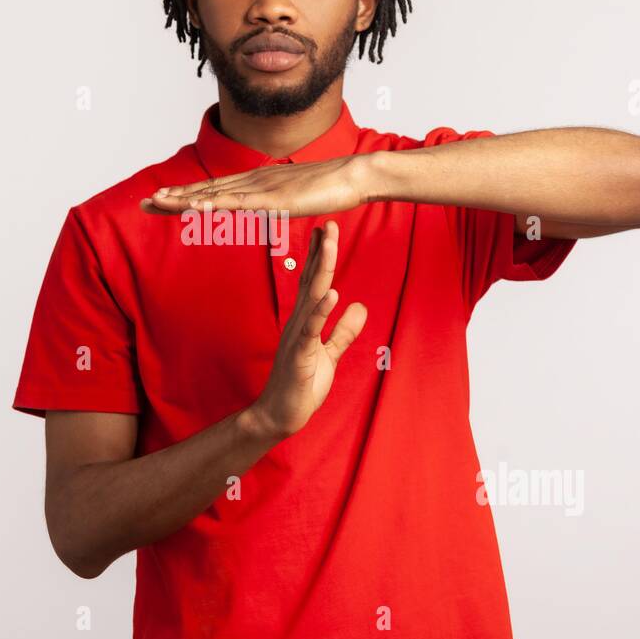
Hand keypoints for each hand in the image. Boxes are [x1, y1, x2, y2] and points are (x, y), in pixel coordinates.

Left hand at [139, 154, 377, 217]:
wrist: (354, 176)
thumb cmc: (328, 188)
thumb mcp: (292, 199)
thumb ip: (274, 203)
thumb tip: (262, 209)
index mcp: (255, 183)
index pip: (212, 190)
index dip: (183, 196)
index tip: (158, 202)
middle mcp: (252, 181)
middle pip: (205, 190)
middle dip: (172, 197)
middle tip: (142, 202)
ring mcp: (262, 188)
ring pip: (215, 194)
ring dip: (185, 198)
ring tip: (158, 201)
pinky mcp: (275, 199)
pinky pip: (240, 202)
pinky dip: (215, 203)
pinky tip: (196, 205)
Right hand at [245, 220, 367, 442]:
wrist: (280, 415)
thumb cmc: (301, 385)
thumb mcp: (329, 353)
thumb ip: (343, 331)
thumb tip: (359, 305)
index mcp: (305, 320)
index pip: (313, 281)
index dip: (320, 255)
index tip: (327, 229)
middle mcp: (298, 322)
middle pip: (312, 280)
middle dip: (321, 251)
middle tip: (329, 223)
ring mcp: (298, 337)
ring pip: (311, 297)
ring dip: (321, 270)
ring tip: (330, 245)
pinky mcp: (300, 355)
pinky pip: (312, 330)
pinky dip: (322, 311)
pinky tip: (333, 293)